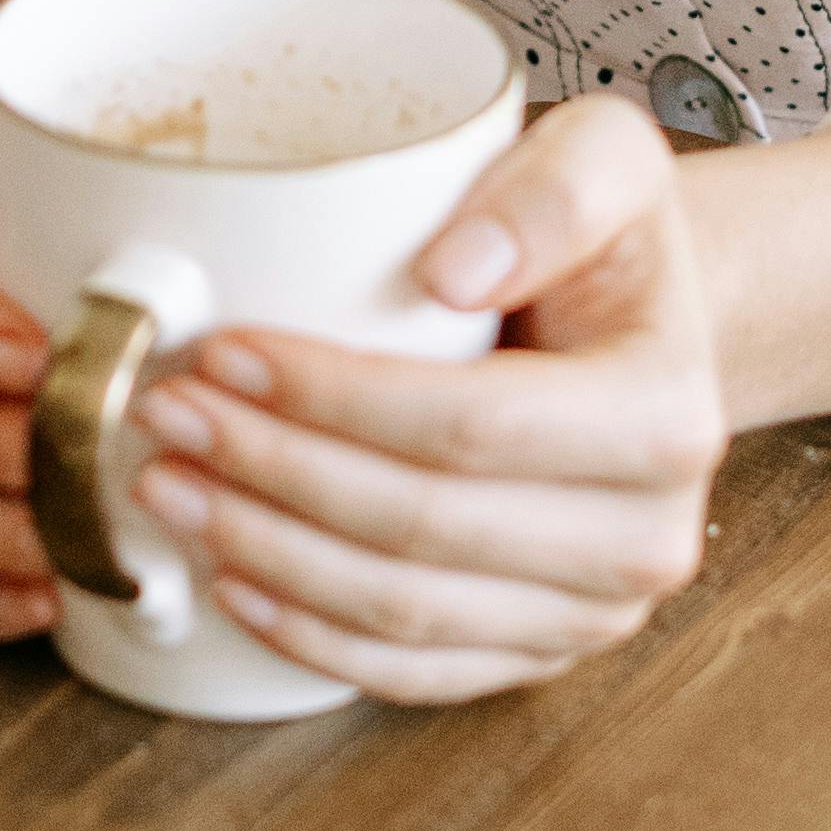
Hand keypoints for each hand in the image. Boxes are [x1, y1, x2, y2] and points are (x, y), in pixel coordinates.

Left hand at [134, 94, 724, 701]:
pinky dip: (312, 636)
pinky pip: (416, 674)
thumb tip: (454, 270)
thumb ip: (552, 190)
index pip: (469, 424)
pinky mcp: (540, 653)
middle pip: (420, 527)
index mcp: (665, 414)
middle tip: (164, 416)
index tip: (225, 352)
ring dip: (269, 555)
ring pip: (403, 611)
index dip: (332, 397)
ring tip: (168, 488)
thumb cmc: (604, 236)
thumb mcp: (604, 156)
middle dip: (271, 473)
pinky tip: (232, 583)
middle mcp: (644, 536)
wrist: (632, 325)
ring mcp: (594, 613)